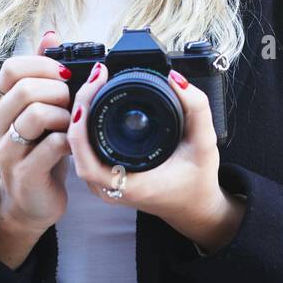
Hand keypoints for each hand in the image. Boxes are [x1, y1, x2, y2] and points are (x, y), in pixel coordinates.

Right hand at [0, 28, 72, 236]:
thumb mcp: (38, 107)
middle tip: (70, 103)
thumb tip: (50, 34)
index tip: (64, 74)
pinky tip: (73, 145)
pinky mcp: (23, 174)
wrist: (30, 201)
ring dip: (64, 116)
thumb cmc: (38, 149)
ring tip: (70, 124)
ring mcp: (5, 152)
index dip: (42, 66)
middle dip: (58, 91)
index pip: (10, 69)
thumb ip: (42, 71)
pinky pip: (51, 146)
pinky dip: (70, 140)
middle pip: (25, 90)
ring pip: (37, 115)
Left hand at [66, 62, 229, 243]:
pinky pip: (85, 149)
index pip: (87, 161)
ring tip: (95, 85)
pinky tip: (96, 102)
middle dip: (81, 107)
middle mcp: (111, 188)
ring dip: (81, 115)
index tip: (93, 91)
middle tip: (97, 77)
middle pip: (76, 147)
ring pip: (78, 148)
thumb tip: (175, 78)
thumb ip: (197, 109)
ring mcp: (105, 184)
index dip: (80, 126)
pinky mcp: (105, 176)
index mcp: (130, 185)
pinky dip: (86, 124)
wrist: (194, 206)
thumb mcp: (205, 144)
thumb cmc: (197, 181)